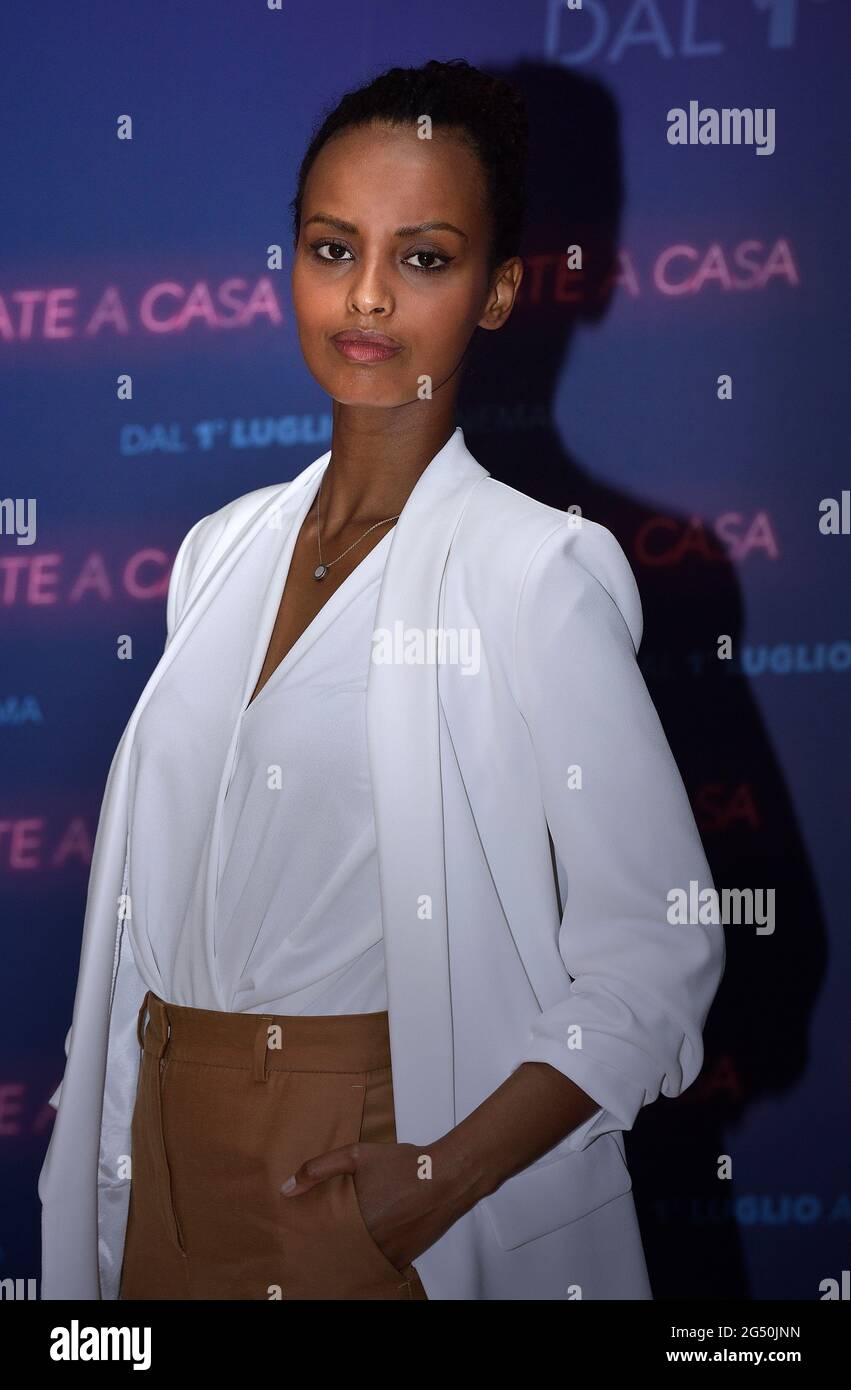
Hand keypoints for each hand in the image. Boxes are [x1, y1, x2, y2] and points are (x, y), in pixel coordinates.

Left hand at [280, 1139, 473, 1271]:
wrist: (447, 1176)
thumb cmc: (404, 1165)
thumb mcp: (357, 1156)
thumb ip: (319, 1169)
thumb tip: (287, 1188)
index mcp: (354, 1223)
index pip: (322, 1240)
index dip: (313, 1237)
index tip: (304, 1234)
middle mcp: (370, 1245)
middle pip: (341, 1252)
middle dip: (333, 1244)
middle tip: (329, 1234)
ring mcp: (388, 1255)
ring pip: (361, 1260)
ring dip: (355, 1250)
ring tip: (352, 1235)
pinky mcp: (405, 1258)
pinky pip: (381, 1262)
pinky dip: (376, 1252)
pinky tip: (378, 1234)